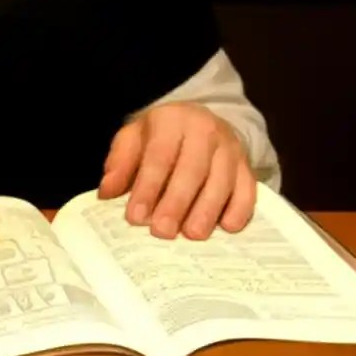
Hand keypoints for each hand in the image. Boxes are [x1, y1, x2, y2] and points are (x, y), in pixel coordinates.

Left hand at [98, 102, 255, 239]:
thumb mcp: (133, 139)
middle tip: (163, 232)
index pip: (159, 156)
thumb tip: (107, 193)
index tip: (135, 217)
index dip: (147, 187)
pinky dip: (240, 208)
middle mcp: (205, 131)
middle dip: (177, 203)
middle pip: (193, 170)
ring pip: (222, 180)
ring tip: (192, 235)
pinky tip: (227, 227)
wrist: (198, 121)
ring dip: (208, 210)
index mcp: (172, 120)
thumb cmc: (159, 137)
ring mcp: (230, 148)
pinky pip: (248, 188)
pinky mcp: (246, 166)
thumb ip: (120, 164)